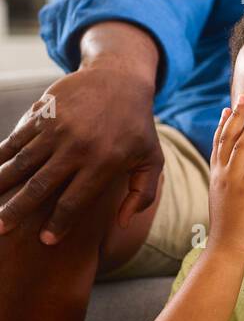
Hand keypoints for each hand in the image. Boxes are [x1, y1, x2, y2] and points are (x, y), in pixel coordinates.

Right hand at [0, 67, 161, 242]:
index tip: (45, 241)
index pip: (75, 201)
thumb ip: (143, 194)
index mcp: (104, 163)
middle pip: (40, 187)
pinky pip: (16, 140)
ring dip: (1, 185)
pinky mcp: (41, 114)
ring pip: (21, 164)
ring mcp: (56, 130)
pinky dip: (1, 157)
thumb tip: (122, 223)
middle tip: (0, 230)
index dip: (58, 224)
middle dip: (17, 210)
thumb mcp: (151, 159)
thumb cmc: (137, 126)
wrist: (119, 79)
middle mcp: (77, 148)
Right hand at [206, 96, 243, 260]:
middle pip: (228, 137)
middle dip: (238, 115)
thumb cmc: (232, 226)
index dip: (224, 123)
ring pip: (243, 146)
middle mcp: (222, 173)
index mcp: (217, 174)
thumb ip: (235, 182)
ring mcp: (234, 180)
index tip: (230, 106)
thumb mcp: (228, 198)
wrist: (227, 247)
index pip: (218, 142)